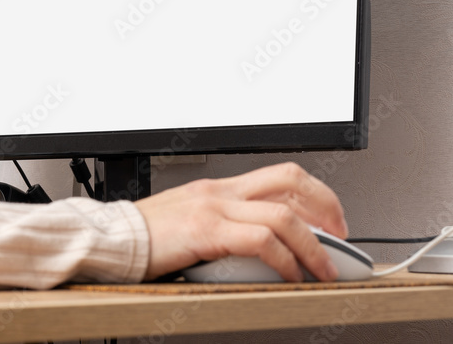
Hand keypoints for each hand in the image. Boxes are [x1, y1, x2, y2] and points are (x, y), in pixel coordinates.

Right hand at [135, 162, 347, 281]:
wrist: (111, 239)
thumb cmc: (145, 236)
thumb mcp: (188, 221)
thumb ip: (221, 225)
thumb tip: (256, 247)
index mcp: (219, 187)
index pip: (280, 175)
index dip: (315, 195)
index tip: (331, 221)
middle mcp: (221, 190)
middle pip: (290, 181)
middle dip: (326, 208)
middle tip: (340, 238)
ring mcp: (214, 207)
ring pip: (283, 214)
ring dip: (313, 245)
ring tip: (323, 269)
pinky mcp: (206, 231)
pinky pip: (260, 241)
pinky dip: (285, 261)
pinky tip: (290, 276)